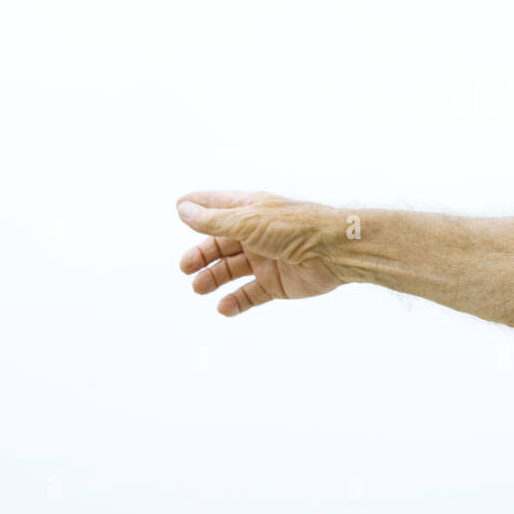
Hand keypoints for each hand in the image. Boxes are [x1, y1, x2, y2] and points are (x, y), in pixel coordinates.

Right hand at [176, 190, 343, 315]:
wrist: (334, 252)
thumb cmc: (294, 227)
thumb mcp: (248, 221)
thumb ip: (214, 220)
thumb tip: (183, 208)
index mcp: (251, 211)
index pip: (218, 206)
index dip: (198, 208)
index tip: (178, 208)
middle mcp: (257, 234)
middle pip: (220, 244)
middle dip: (201, 255)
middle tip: (186, 267)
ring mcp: (266, 259)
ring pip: (232, 270)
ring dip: (213, 278)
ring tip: (199, 288)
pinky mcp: (277, 283)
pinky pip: (250, 294)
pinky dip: (235, 302)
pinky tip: (223, 307)